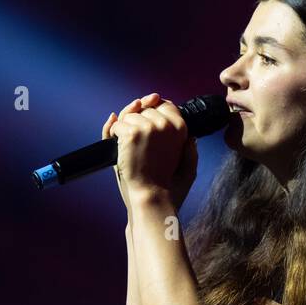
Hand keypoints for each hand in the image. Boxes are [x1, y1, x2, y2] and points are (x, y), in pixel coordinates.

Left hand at [103, 92, 196, 212]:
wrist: (152, 200)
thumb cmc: (168, 190)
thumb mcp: (189, 167)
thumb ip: (190, 148)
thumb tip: (192, 135)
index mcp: (181, 128)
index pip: (163, 104)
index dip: (152, 108)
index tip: (144, 117)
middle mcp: (166, 124)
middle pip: (143, 108)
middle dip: (136, 122)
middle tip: (136, 143)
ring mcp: (148, 127)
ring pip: (128, 116)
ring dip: (124, 129)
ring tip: (130, 149)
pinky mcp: (132, 134)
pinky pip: (116, 125)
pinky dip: (114, 136)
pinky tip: (121, 149)